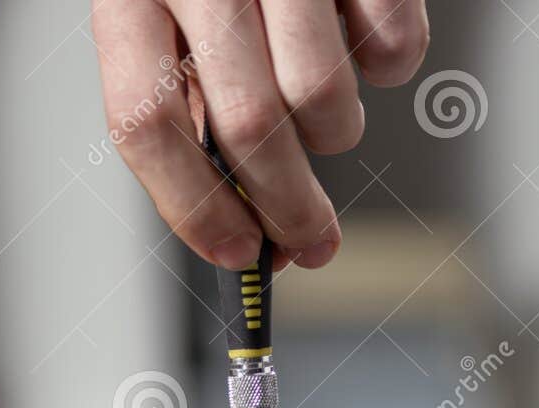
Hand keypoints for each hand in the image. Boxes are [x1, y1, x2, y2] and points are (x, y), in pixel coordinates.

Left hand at [92, 0, 429, 270]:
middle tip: (309, 241)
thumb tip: (234, 217)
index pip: (146, 123)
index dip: (191, 206)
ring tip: (325, 115)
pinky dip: (388, 69)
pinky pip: (392, 43)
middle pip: (246, 124)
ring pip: (321, 94)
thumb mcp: (168, 14)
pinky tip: (362, 45)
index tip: (235, 254)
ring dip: (333, 134)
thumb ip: (187, 100)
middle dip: (286, 206)